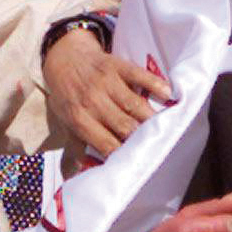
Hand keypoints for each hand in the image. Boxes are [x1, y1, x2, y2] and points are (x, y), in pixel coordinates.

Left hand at [44, 26, 172, 158]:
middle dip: (142, 139)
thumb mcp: (66, 122)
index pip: (106, 144)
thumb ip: (78, 147)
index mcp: (79, 119)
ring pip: (134, 105)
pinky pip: (139, 75)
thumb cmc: (69, 96)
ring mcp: (105, 82)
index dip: (124, 155)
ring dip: (152, 118)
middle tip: (158, 147)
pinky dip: (155, 84)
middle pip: (124, 126)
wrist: (64, 58)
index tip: (139, 161)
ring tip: (167, 127)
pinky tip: (167, 94)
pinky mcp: (117, 65)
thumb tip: (86, 173)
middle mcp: (92, 101)